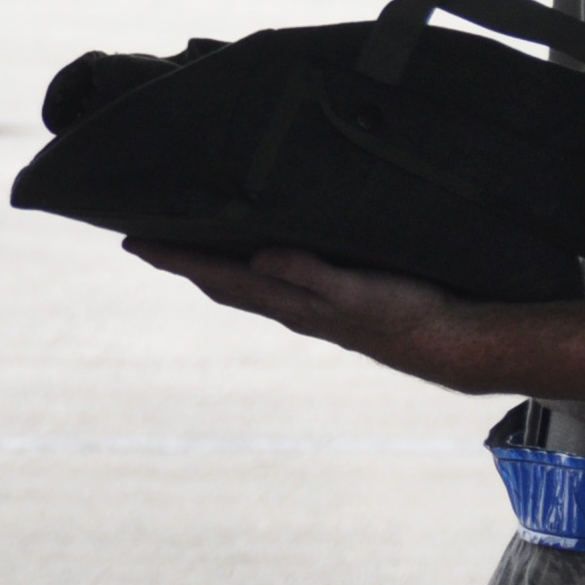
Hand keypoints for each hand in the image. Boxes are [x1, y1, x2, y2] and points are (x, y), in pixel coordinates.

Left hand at [129, 242, 497, 390]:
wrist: (451, 344)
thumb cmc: (408, 316)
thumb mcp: (358, 291)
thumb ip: (311, 274)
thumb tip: (259, 257)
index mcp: (290, 303)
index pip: (218, 275)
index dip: (175, 258)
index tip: (133, 242)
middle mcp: (292, 307)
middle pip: (220, 281)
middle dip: (182, 260)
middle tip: (144, 240)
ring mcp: (311, 307)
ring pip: (245, 284)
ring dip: (212, 264)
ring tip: (185, 244)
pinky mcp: (333, 302)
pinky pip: (276, 281)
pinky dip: (250, 267)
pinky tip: (257, 256)